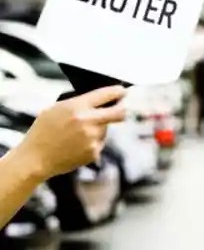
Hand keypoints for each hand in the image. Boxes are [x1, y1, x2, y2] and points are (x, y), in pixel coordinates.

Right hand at [11, 85, 126, 181]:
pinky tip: (76, 144)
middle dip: (121, 109)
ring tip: (77, 133)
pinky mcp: (95, 152)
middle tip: (120, 108)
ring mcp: (93, 138)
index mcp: (76, 107)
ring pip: (105, 128)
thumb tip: (99, 99)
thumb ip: (77, 103)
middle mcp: (88, 121)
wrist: (36, 158)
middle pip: (119, 113)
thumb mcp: (55, 109)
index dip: (118, 92)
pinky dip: (92, 141)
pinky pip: (99, 142)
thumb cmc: (42, 131)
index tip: (122, 91)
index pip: (106, 94)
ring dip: (98, 128)